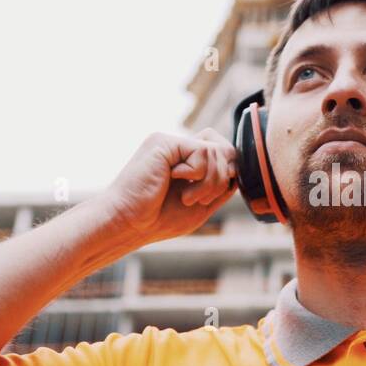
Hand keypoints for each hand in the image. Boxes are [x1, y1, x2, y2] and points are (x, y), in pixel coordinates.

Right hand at [94, 128, 237, 245]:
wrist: (128, 223)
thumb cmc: (158, 219)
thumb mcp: (201, 204)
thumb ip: (220, 186)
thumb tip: (237, 169)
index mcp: (184, 161)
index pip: (221, 152)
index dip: (227, 172)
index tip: (212, 196)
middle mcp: (178, 148)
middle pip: (224, 148)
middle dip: (223, 178)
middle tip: (200, 198)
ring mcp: (171, 143)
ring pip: (217, 151)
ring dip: (210, 182)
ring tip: (187, 197)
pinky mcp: (165, 142)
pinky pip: (203, 150)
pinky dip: (198, 174)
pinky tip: (176, 181)